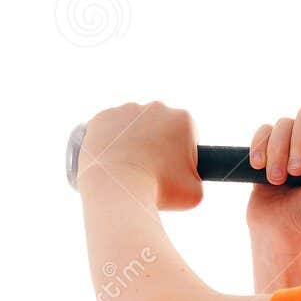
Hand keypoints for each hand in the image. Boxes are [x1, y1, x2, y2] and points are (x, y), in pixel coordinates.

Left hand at [76, 101, 203, 211]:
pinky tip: (113, 159)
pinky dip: (111, 141)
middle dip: (157, 145)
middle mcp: (156, 107)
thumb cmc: (159, 190)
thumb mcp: (195, 193)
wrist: (118, 186)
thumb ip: (198, 181)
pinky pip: (110, 128)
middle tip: (150, 171)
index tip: (171, 171)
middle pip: (160, 127)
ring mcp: (127, 110)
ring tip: (129, 167)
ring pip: (134, 126)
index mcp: (183, 119)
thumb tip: (190, 180)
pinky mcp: (102, 117)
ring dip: (134, 141)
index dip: (181, 155)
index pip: (187, 135)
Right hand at [246, 104, 300, 264]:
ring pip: (284, 123)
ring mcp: (295, 144)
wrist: (281, 233)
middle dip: (299, 141)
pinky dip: (260, 147)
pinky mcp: (271, 149)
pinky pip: (264, 130)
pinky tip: (260, 168)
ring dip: (278, 151)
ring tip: (278, 180)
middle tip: (297, 172)